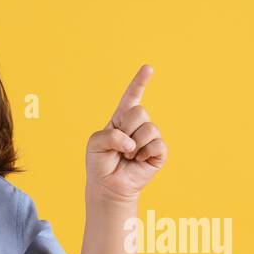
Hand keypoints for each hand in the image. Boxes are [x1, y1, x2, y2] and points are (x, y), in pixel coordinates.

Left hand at [85, 64, 167, 201]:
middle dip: (127, 128)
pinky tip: (138, 160)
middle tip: (120, 145)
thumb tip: (131, 142)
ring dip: (134, 145)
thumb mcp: (95, 143)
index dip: (140, 81)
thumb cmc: (100, 162)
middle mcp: (137, 125)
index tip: (148, 68)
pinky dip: (144, 153)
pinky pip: (157, 145)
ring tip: (128, 155)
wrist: (108, 185)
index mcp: (120, 118)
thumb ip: (109, 135)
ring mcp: (149, 138)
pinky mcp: (159, 152)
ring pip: (149, 128)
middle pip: (140, 111)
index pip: (132, 96)